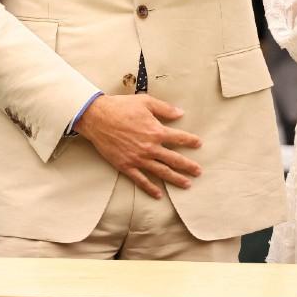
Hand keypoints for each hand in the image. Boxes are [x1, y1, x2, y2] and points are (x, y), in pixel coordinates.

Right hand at [74, 94, 202, 198]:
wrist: (97, 118)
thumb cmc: (120, 107)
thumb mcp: (145, 102)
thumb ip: (164, 108)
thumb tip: (180, 113)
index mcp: (156, 131)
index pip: (179, 138)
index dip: (190, 141)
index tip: (198, 144)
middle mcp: (150, 147)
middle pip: (174, 159)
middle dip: (188, 166)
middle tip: (198, 171)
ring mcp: (138, 159)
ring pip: (162, 172)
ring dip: (176, 179)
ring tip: (187, 184)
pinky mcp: (126, 166)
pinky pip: (141, 180)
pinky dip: (150, 188)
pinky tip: (158, 194)